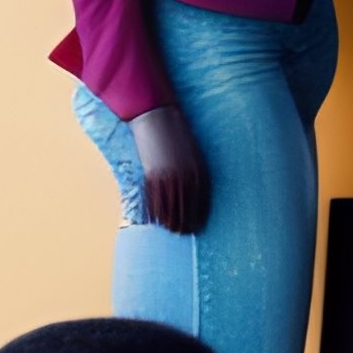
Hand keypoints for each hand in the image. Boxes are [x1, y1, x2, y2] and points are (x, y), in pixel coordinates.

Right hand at [130, 104, 208, 233]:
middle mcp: (185, 177)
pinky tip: (156, 221)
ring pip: (170, 207)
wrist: (157, 118)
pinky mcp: (151, 174)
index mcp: (199, 171)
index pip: (202, 201)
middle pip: (187, 208)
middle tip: (184, 234)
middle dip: (186, 223)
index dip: (199, 216)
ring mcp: (168, 177)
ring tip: (171, 231)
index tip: (198, 227)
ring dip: (170, 222)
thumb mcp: (194, 153)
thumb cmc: (178, 135)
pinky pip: (154, 199)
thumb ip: (196, 172)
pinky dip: (155, 212)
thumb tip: (195, 192)